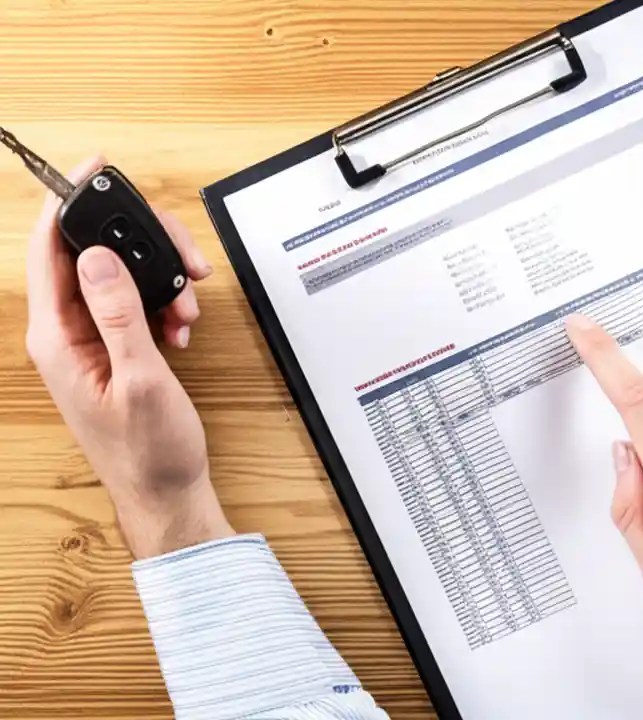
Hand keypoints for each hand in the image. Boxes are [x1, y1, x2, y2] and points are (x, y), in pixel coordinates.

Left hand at [24, 155, 233, 558]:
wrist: (166, 492)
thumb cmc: (148, 451)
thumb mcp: (139, 378)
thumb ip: (118, 313)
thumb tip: (97, 256)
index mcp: (57, 338)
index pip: (51, 250)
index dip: (69, 203)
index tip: (94, 170)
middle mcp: (65, 333)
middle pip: (91, 255)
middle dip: (140, 247)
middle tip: (181, 254)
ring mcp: (89, 340)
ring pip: (118, 277)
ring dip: (158, 281)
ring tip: (186, 306)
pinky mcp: (113, 348)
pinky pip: (133, 303)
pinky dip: (162, 305)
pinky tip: (180, 327)